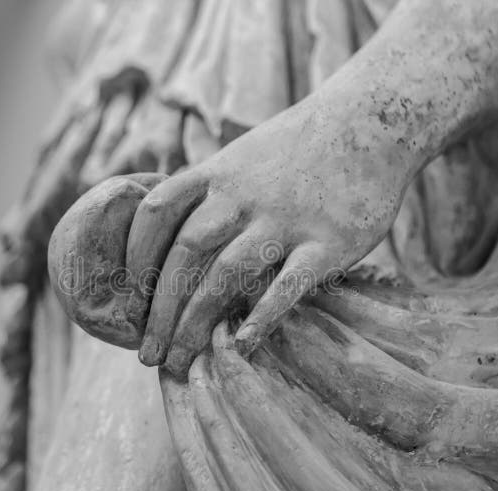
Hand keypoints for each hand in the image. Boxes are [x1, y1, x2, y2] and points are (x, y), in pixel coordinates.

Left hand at [124, 101, 407, 378]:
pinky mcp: (328, 242)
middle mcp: (243, 196)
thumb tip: (171, 239)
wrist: (370, 121)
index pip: (156, 211)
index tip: (127, 296)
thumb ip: (208, 193)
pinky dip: (263, 315)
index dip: (135, 256)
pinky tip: (242, 346)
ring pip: (227, 272)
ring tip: (179, 361)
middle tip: (148, 353)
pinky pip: (289, 284)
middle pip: (186, 253)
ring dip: (196, 320)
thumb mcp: (243, 155)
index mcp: (218, 173)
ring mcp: (285, 219)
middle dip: (161, 308)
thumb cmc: (299, 149)